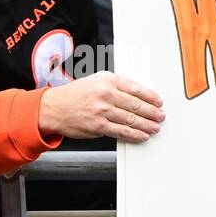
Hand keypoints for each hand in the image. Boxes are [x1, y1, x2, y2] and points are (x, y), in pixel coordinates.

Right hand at [38, 72, 164, 142]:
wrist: (54, 108)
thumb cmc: (74, 94)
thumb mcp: (94, 80)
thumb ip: (114, 84)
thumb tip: (135, 93)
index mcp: (107, 81)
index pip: (135, 88)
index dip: (150, 96)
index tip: (158, 102)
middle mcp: (106, 95)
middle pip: (136, 105)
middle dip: (152, 112)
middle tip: (160, 116)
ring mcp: (102, 111)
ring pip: (131, 119)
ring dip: (146, 125)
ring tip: (155, 127)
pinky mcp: (98, 126)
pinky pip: (121, 131)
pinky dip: (134, 135)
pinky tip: (142, 136)